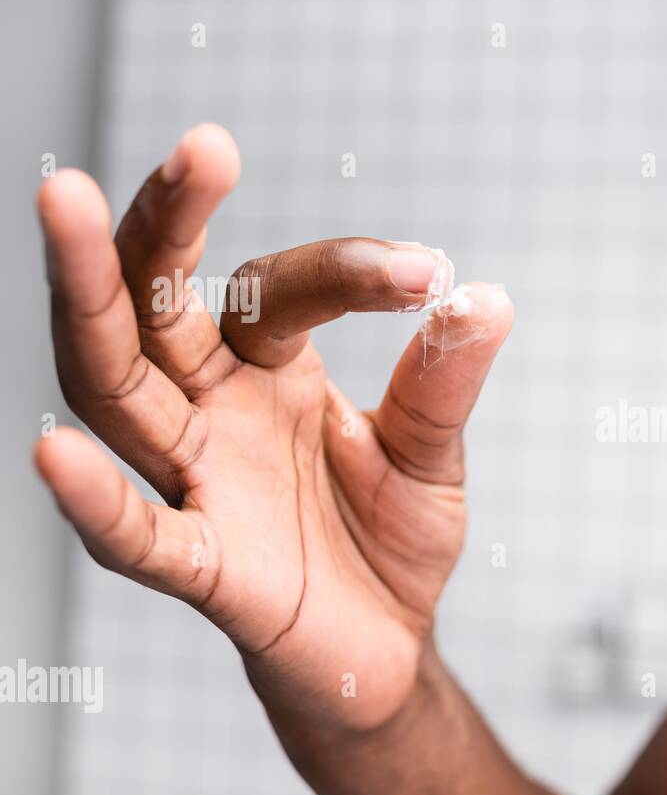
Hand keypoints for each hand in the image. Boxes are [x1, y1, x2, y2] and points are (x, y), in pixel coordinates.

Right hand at [33, 124, 512, 730]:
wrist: (387, 650)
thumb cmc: (390, 543)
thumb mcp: (431, 454)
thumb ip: (443, 384)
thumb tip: (485, 295)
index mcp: (266, 374)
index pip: (278, 291)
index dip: (347, 272)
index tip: (429, 272)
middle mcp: (213, 413)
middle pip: (157, 307)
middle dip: (164, 225)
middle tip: (201, 144)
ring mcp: (198, 484)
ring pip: (118, 389)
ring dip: (93, 304)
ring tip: (74, 206)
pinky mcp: (206, 569)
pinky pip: (139, 536)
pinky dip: (99, 503)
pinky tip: (54, 453)